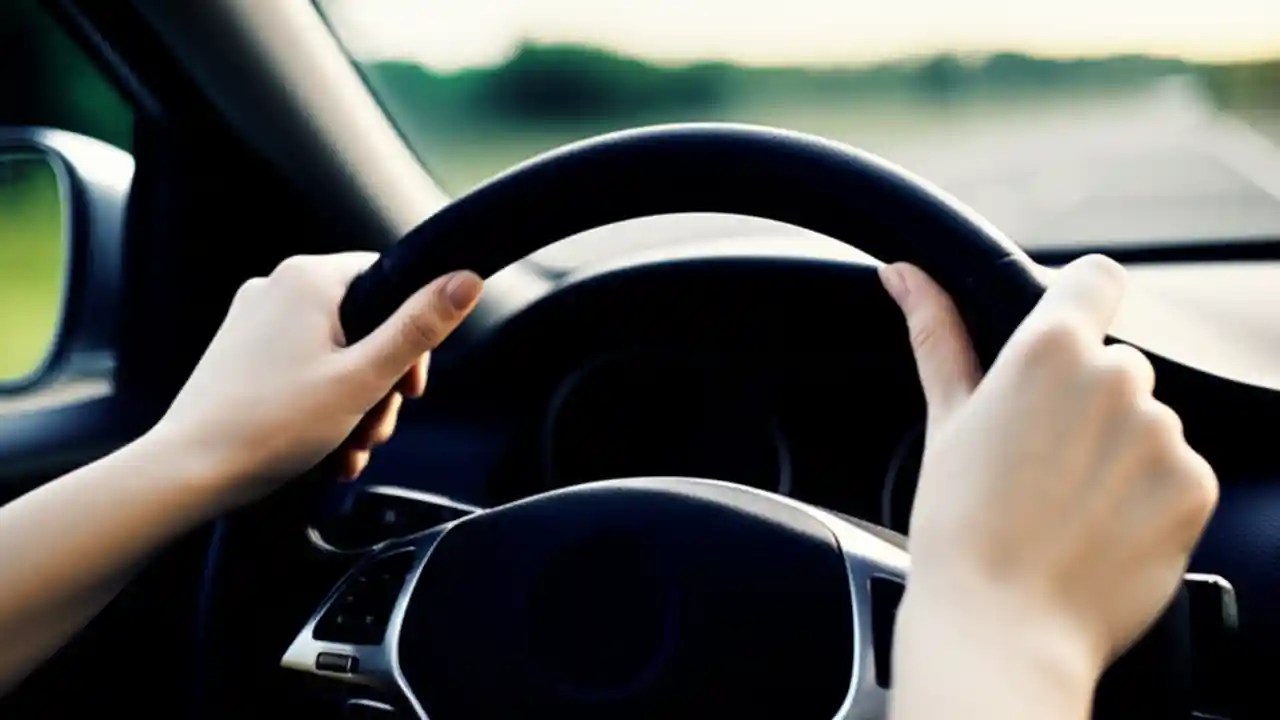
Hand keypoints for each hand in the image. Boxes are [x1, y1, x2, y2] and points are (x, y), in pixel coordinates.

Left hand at [149, 252, 482, 508]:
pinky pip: (301, 368)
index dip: (412, 338)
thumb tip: (467, 279)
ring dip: (354, 403)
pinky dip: (321, 405)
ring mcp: (253, 320)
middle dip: (380, 384)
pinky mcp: (240, 352)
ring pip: (335, 352)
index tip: (409, 388)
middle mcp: (276, 288)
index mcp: (308, 279)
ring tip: (347, 448)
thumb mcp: (364, 379)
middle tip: (375, 427)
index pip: (389, 283)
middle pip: (364, 324)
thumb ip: (419, 328)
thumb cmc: (271, 425)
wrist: (189, 471)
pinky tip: (325, 448)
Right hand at [881, 256, 1217, 678]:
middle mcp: (1117, 379)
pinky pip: (1175, 470)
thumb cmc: (960, 526)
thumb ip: (936, 335)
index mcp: (1049, 350)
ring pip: (1146, 419)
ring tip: (1065, 503)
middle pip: (1116, 363)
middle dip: (1087, 400)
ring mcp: (1162, 434)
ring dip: (1118, 449)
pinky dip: (1146, 495)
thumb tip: (904, 273)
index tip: (1062, 344)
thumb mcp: (945, 421)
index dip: (1080, 304)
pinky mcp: (1193, 486)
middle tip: (1039, 458)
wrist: (1002, 625)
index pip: (1097, 279)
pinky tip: (1098, 526)